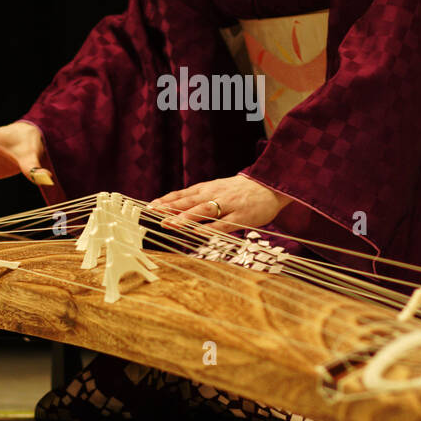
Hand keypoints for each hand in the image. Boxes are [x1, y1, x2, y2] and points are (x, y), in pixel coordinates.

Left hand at [148, 175, 290, 231]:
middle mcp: (215, 195)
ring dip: (186, 217)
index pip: (183, 194)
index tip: (150, 206)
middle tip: (154, 214)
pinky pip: (223, 224)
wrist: (270, 186)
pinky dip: (210, 229)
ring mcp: (228, 206)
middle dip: (171, 208)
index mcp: (208, 189)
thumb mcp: (219, 188)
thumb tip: (178, 207)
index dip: (166, 200)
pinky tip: (198, 234)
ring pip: (204, 211)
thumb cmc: (241, 191)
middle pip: (189, 202)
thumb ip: (201, 198)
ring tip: (171, 223)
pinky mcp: (241, 217)